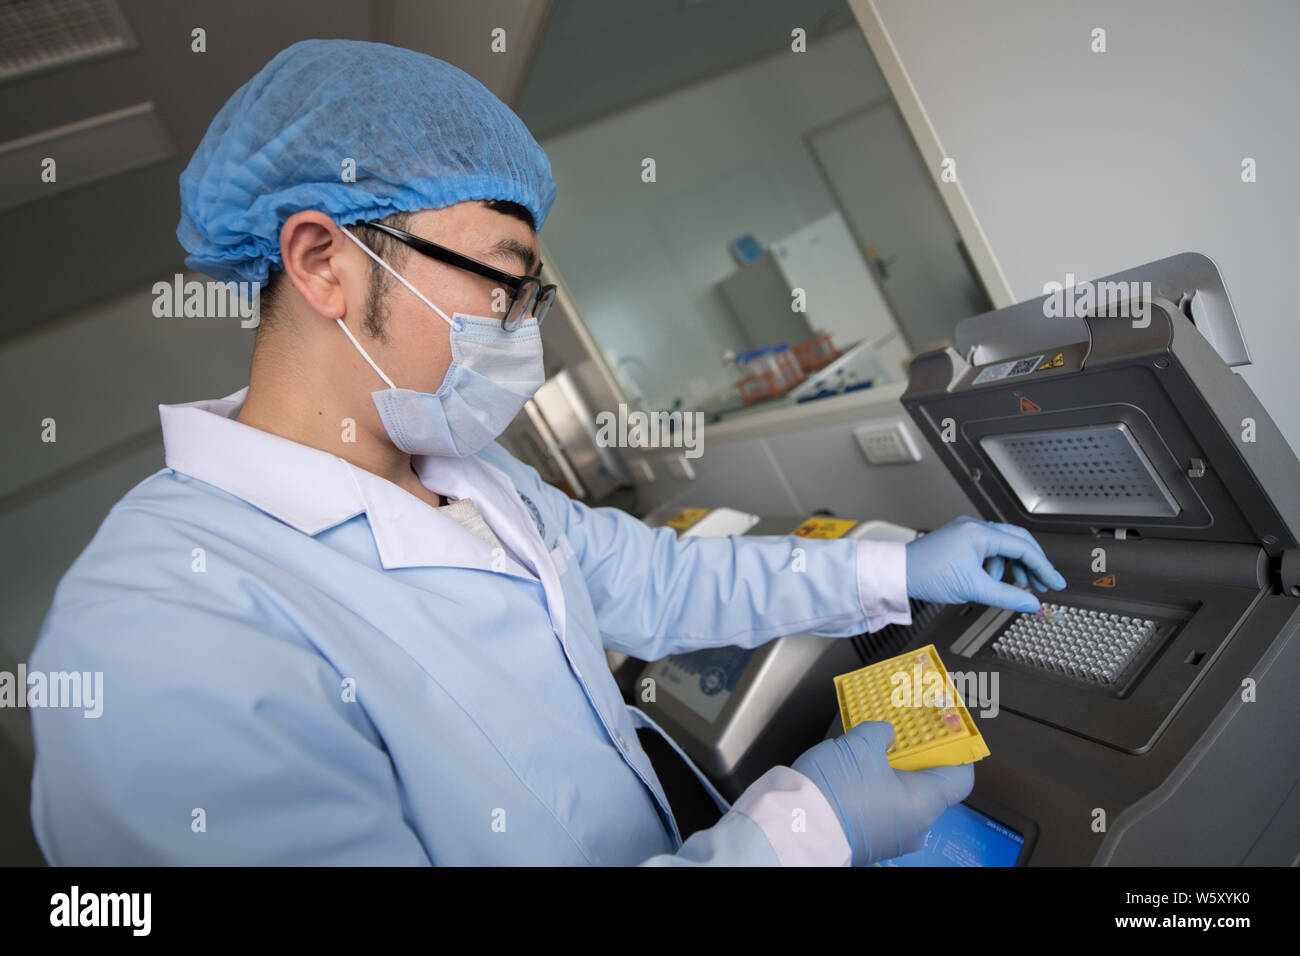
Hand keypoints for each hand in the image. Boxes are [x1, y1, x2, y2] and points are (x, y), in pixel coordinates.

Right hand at [792, 720, 972, 865]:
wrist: (795, 829)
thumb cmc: (837, 788)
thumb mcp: (860, 744)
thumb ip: (880, 733)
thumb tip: (885, 735)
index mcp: (924, 804)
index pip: (961, 777)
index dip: (956, 751)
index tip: (945, 732)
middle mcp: (916, 827)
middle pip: (929, 787)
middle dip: (916, 758)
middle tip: (900, 734)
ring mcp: (892, 839)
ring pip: (903, 799)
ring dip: (892, 774)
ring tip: (871, 749)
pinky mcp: (868, 842)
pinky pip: (882, 811)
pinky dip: (875, 791)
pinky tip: (854, 773)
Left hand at [904, 516, 1065, 612]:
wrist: (897, 573)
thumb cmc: (928, 575)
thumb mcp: (973, 589)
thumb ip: (1007, 596)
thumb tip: (1031, 603)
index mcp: (980, 532)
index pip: (1023, 547)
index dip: (1043, 567)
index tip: (1055, 583)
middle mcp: (974, 527)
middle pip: (1017, 541)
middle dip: (1032, 563)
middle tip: (1043, 584)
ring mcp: (966, 532)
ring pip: (1002, 546)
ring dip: (1013, 566)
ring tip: (1013, 586)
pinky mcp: (959, 540)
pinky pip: (987, 550)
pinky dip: (995, 566)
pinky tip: (990, 581)